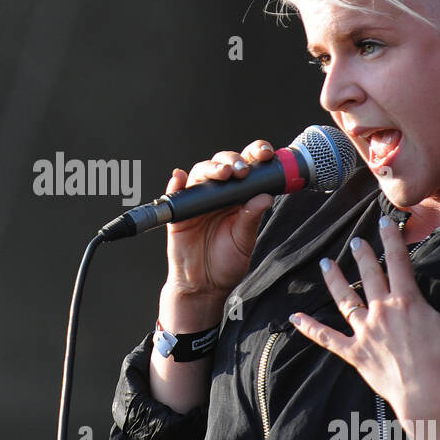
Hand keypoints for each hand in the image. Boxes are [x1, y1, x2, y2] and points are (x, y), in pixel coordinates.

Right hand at [163, 139, 276, 304]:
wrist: (204, 286)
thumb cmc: (225, 262)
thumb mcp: (244, 241)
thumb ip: (251, 218)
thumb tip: (265, 196)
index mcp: (238, 197)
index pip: (247, 168)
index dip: (255, 155)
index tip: (265, 153)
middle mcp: (217, 194)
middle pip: (222, 164)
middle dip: (232, 160)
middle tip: (242, 170)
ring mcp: (197, 201)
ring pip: (200, 174)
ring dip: (210, 168)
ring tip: (221, 173)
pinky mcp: (179, 213)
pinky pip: (174, 193)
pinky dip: (175, 183)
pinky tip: (179, 177)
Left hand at [288, 215, 439, 421]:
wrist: (428, 398)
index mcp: (408, 301)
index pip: (398, 261)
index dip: (391, 239)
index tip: (384, 221)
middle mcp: (382, 311)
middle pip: (369, 275)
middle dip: (361, 255)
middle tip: (353, 240)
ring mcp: (365, 332)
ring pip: (345, 300)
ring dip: (335, 281)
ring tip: (324, 263)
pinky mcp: (354, 354)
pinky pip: (327, 339)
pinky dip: (310, 328)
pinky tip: (292, 318)